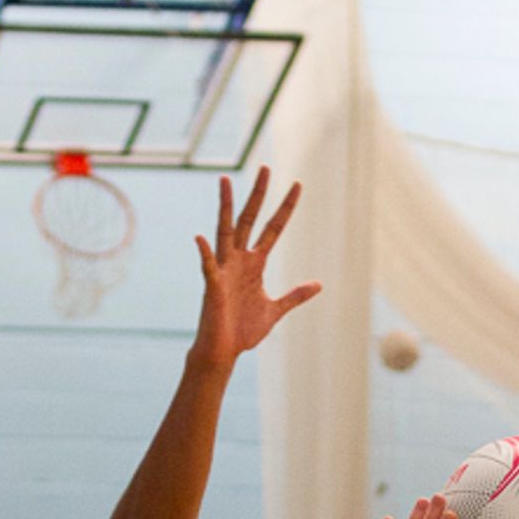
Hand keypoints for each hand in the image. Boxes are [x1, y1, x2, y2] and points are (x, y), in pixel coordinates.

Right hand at [191, 166, 321, 365]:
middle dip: (258, 194)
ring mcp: (224, 270)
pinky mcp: (212, 286)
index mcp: (255, 263)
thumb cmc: (244, 330)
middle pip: (250, 219)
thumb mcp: (275, 310)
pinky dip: (204, 253)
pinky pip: (208, 266)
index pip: (273, 228)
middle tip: (265, 167)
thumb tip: (318, 284)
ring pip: (225, 231)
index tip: (297, 185)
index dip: (285, 207)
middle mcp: (239, 260)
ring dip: (226, 207)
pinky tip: (200, 239)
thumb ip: (295, 295)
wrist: (224, 351)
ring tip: (225, 181)